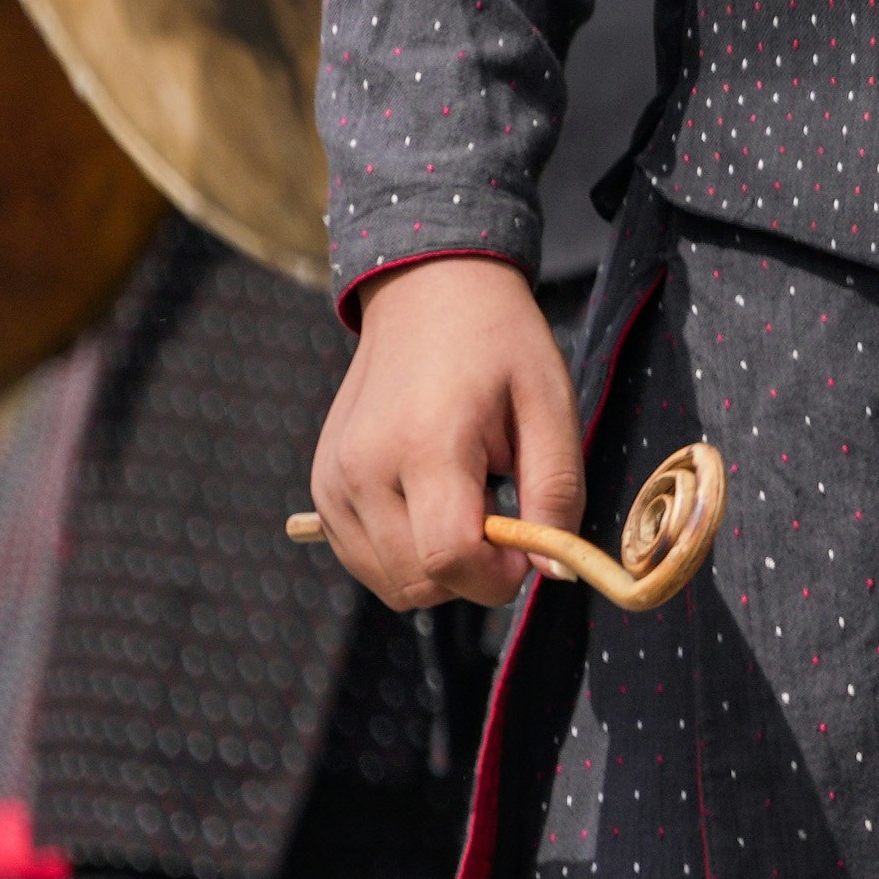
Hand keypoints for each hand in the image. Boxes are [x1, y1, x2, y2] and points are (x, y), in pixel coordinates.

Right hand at [312, 257, 578, 611]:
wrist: (429, 295)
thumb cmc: (499, 345)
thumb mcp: (550, 406)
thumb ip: (556, 494)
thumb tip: (552, 571)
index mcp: (424, 445)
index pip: (448, 559)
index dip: (498, 577)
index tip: (529, 550)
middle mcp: (362, 471)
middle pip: (417, 582)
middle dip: (473, 572)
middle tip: (501, 511)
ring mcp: (333, 483)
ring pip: (389, 583)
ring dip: (437, 566)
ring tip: (466, 498)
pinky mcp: (323, 488)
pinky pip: (364, 560)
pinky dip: (404, 554)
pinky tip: (431, 501)